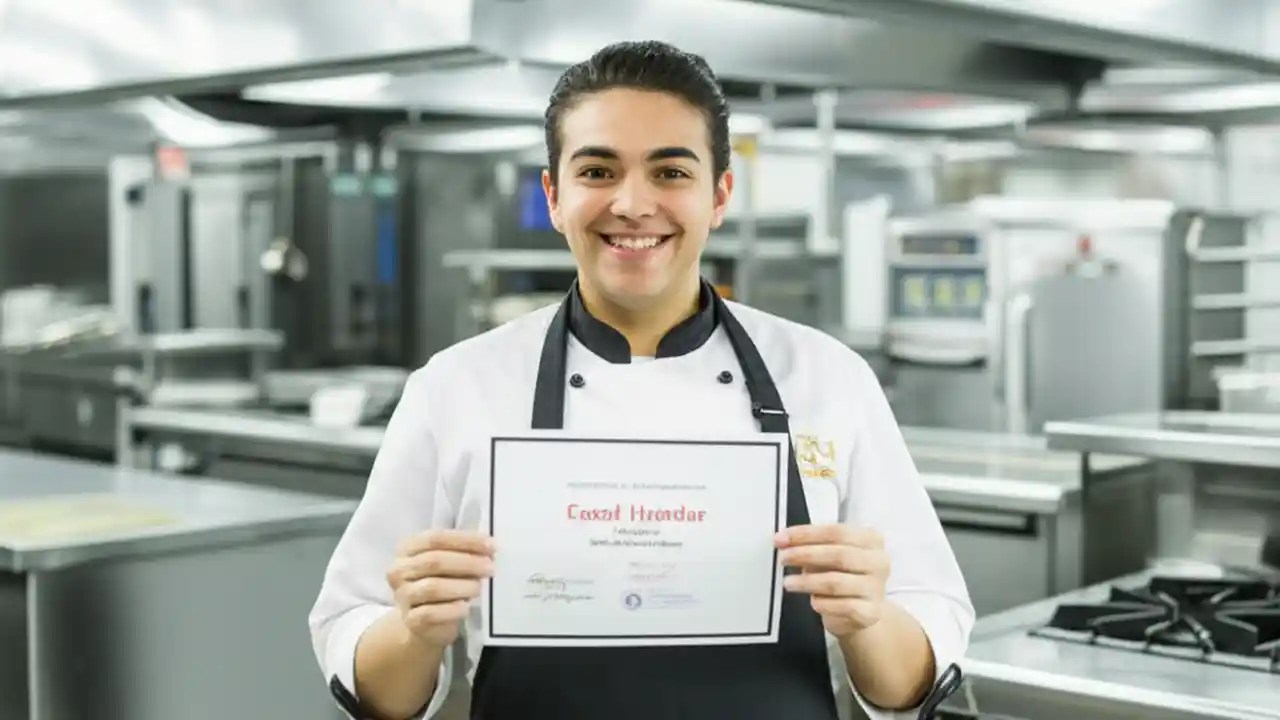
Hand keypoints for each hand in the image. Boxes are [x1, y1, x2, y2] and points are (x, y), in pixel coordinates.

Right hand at [386, 529, 494, 646]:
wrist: (424, 622)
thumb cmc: (440, 583)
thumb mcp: (448, 563)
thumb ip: (462, 551)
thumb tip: (489, 547)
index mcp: (408, 548)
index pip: (436, 538)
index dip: (465, 540)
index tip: (491, 545)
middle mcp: (400, 570)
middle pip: (434, 561)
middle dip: (467, 563)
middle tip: (490, 567)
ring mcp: (403, 596)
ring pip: (433, 587)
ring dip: (462, 586)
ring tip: (478, 588)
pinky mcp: (410, 620)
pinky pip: (431, 613)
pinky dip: (452, 609)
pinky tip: (465, 607)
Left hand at [776, 525, 889, 638]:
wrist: (862, 611)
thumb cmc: (842, 575)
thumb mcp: (830, 554)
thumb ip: (813, 545)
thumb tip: (785, 541)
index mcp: (871, 539)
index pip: (837, 531)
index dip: (806, 534)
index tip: (781, 538)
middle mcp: (879, 561)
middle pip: (839, 554)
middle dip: (805, 555)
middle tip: (784, 558)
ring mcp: (877, 588)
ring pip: (837, 582)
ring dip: (808, 582)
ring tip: (789, 583)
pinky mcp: (871, 612)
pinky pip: (843, 606)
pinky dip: (823, 603)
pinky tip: (813, 601)